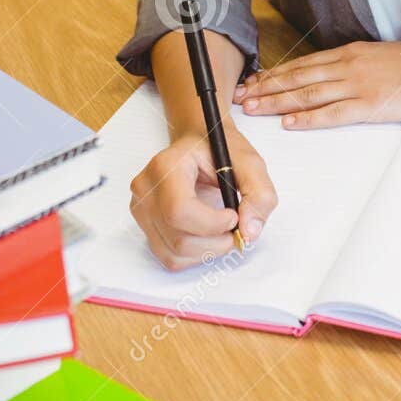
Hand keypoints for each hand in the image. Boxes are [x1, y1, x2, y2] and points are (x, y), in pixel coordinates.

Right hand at [129, 122, 277, 270]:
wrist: (196, 143)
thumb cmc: (217, 150)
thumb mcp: (249, 162)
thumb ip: (258, 194)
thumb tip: (249, 232)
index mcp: (166, 166)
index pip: (180, 210)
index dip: (212, 224)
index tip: (233, 215)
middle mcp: (146, 189)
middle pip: (178, 239)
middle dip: (216, 242)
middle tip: (235, 227)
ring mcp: (141, 209)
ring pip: (174, 254)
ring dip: (207, 251)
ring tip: (222, 231)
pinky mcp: (145, 225)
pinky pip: (169, 257)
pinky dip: (194, 255)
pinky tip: (206, 235)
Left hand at [232, 40, 400, 128]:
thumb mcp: (387, 58)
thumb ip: (361, 66)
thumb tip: (340, 77)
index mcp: (354, 51)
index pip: (304, 63)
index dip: (275, 73)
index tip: (252, 80)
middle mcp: (351, 64)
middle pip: (298, 77)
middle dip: (265, 87)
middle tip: (237, 96)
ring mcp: (361, 83)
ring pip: (309, 93)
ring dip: (277, 102)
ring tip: (251, 109)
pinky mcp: (374, 104)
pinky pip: (334, 113)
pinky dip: (309, 119)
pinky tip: (289, 124)